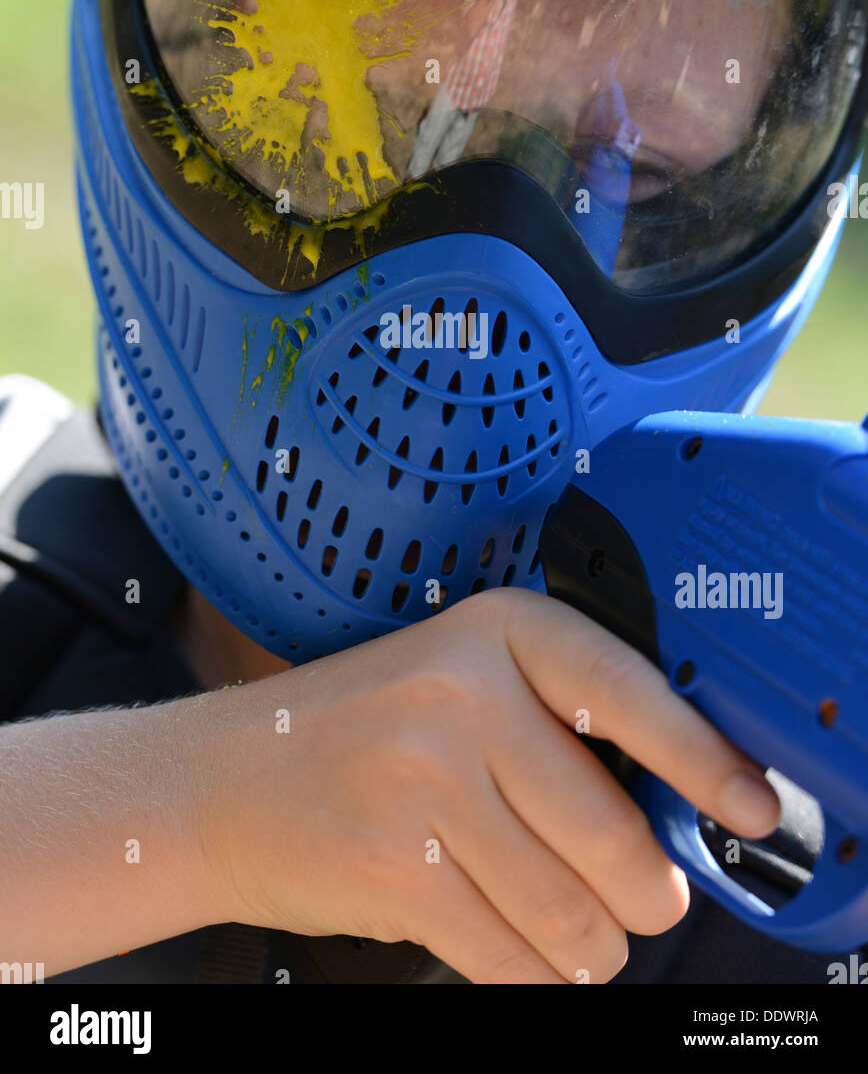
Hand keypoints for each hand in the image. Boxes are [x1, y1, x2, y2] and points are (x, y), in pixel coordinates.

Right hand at [203, 587, 779, 983]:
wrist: (219, 781)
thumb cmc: (358, 736)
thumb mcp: (457, 687)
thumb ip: (555, 733)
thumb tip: (669, 825)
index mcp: (494, 632)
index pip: (627, 692)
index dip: (703, 759)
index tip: (751, 807)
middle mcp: (460, 694)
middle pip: (610, 829)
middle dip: (643, 893)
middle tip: (643, 904)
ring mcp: (422, 779)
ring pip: (568, 907)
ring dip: (591, 946)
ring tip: (581, 939)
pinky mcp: (393, 866)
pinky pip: (509, 954)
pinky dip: (535, 976)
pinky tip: (527, 958)